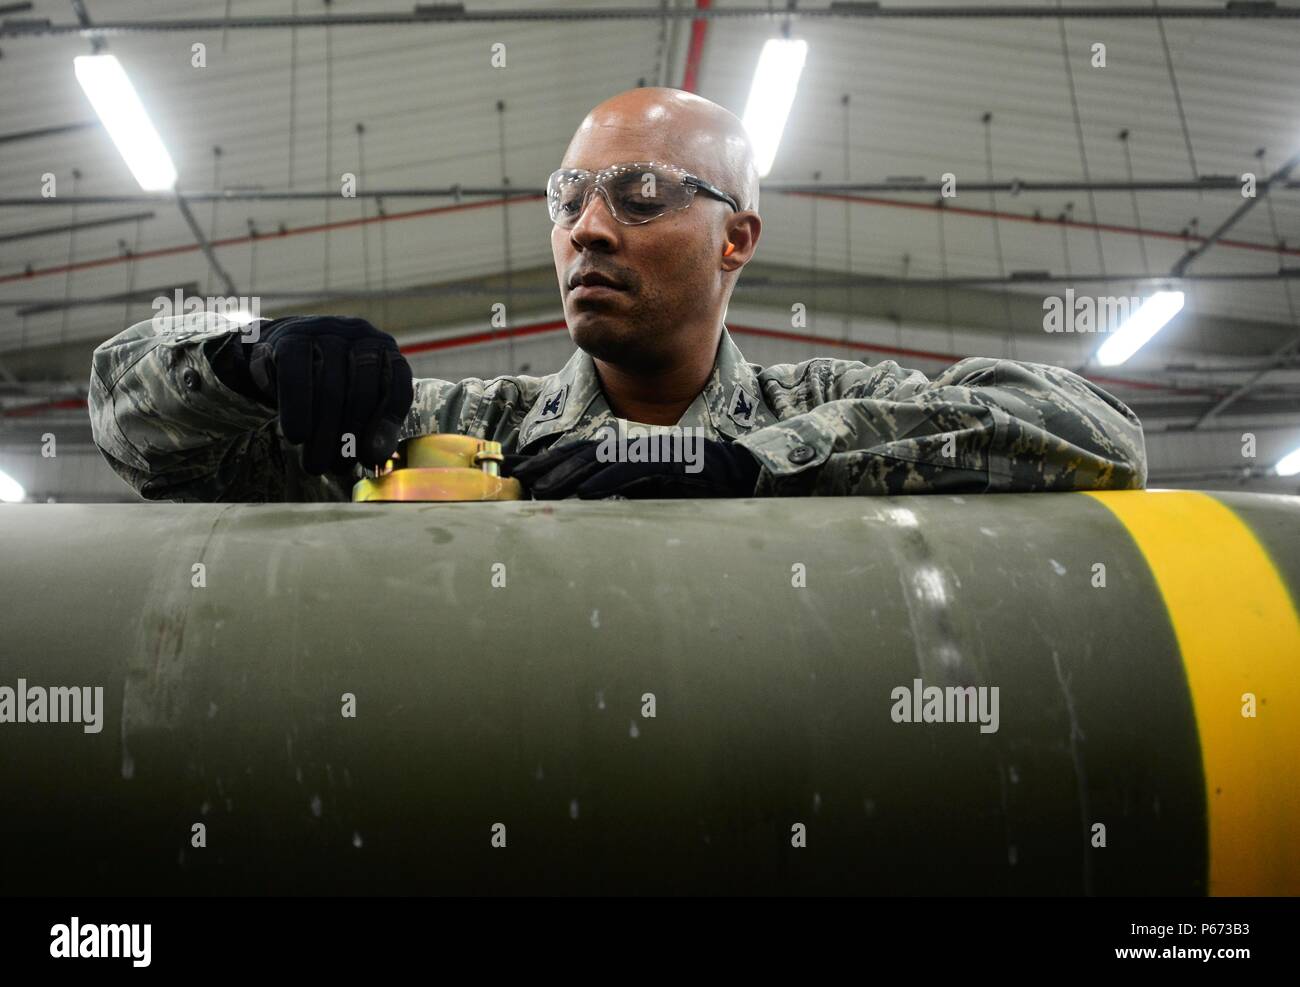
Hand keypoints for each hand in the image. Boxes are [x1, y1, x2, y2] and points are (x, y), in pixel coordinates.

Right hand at [213, 315, 413, 474]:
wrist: (276, 355)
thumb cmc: (325, 385)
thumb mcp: (353, 401)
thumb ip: (372, 424)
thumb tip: (377, 457)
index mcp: (384, 348)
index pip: (398, 383)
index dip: (389, 422)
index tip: (374, 456)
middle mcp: (360, 334)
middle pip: (363, 391)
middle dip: (351, 436)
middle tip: (339, 469)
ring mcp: (326, 331)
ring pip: (330, 389)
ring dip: (323, 435)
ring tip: (316, 465)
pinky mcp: (291, 338)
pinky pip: (297, 378)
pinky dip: (298, 411)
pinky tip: (296, 437)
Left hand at [506, 435, 760, 499]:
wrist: (739, 471)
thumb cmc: (694, 482)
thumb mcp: (648, 487)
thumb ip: (620, 489)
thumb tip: (583, 501)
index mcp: (628, 450)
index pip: (580, 452)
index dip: (548, 458)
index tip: (519, 469)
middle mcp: (635, 446)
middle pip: (582, 453)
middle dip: (548, 465)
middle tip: (518, 477)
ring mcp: (650, 451)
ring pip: (601, 460)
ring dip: (570, 474)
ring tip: (543, 488)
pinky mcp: (668, 461)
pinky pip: (632, 470)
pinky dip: (608, 480)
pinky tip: (586, 492)